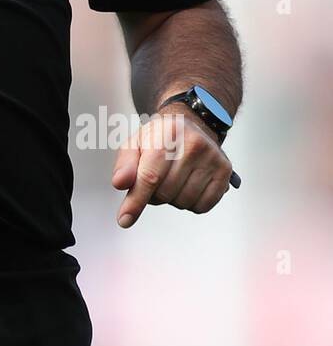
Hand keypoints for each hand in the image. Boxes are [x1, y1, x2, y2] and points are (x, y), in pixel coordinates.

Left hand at [111, 109, 233, 228]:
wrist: (190, 126)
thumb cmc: (159, 139)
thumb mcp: (135, 144)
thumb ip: (124, 164)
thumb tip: (120, 183)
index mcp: (167, 133)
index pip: (150, 176)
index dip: (136, 201)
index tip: (125, 219)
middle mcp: (193, 144)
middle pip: (165, 193)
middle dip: (154, 195)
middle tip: (155, 179)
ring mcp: (212, 158)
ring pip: (183, 202)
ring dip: (172, 199)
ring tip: (172, 179)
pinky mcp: (225, 172)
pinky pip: (202, 206)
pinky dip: (190, 203)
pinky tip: (187, 185)